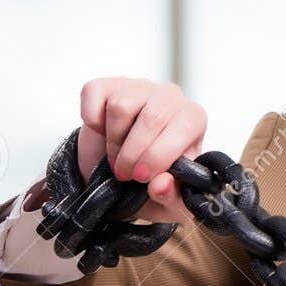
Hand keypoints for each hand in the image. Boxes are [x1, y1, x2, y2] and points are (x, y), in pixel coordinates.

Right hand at [74, 78, 206, 225]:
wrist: (114, 174)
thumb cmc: (149, 180)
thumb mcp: (166, 200)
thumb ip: (172, 197)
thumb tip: (161, 184)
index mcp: (193, 119)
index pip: (184, 127)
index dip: (159, 156)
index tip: (141, 177)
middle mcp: (170, 97)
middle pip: (152, 118)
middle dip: (132, 154)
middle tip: (124, 172)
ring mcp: (138, 87)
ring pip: (121, 107)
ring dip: (113, 140)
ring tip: (116, 154)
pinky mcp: (107, 85)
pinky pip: (94, 95)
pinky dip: (92, 119)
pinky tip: (103, 131)